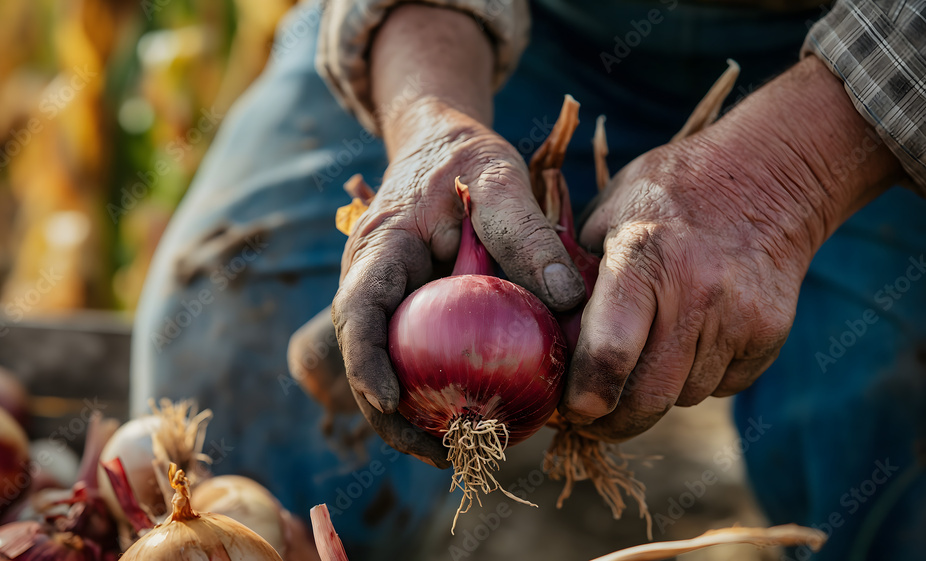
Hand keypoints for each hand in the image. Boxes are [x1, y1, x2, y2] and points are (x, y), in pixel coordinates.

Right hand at [333, 100, 585, 465]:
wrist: (439, 145)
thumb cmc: (466, 157)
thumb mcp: (499, 179)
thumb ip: (527, 233)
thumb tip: (568, 301)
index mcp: (379, 250)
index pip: (358, 312)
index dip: (365, 361)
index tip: (391, 402)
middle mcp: (369, 280)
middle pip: (365, 358)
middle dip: (391, 415)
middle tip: (442, 454)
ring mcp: (385, 299)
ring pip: (386, 366)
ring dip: (411, 416)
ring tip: (456, 453)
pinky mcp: (406, 309)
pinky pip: (412, 356)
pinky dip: (433, 390)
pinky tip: (474, 417)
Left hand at [562, 57, 901, 439]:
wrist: (768, 175)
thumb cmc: (667, 194)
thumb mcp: (606, 213)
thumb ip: (575, 274)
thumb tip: (541, 338)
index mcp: (643, 257)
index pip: (611, 353)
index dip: (584, 397)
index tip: (567, 410)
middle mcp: (696, 292)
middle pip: (649, 398)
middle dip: (612, 423)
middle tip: (589, 421)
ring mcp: (740, 317)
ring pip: (683, 396)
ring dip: (655, 393)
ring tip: (641, 361)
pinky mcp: (770, 334)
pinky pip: (721, 385)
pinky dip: (696, 377)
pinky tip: (688, 339)